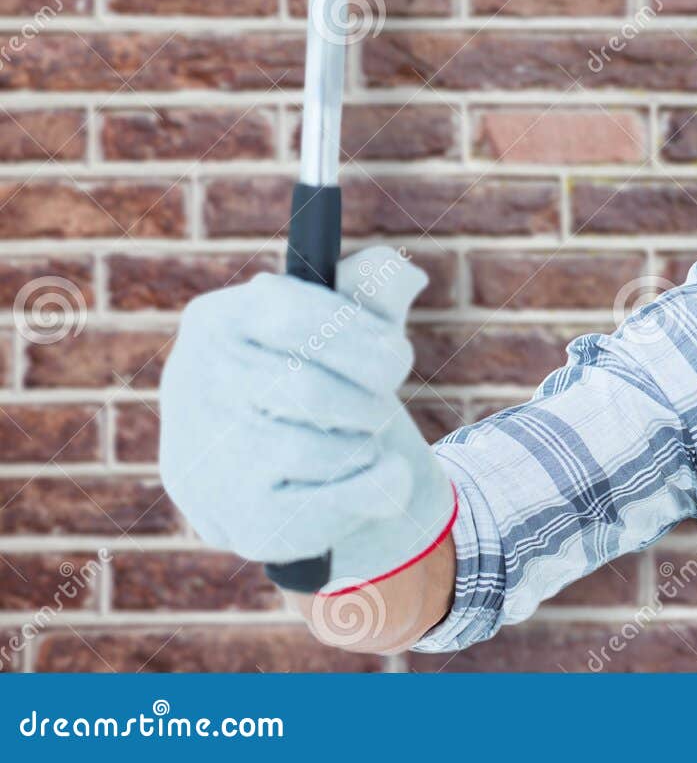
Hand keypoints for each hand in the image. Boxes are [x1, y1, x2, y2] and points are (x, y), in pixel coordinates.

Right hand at [158, 246, 455, 590]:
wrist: (283, 470)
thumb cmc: (318, 374)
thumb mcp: (345, 321)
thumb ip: (372, 290)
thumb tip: (403, 275)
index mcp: (218, 320)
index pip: (296, 319)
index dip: (364, 339)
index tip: (396, 357)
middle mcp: (195, 387)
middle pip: (311, 391)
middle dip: (369, 400)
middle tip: (379, 406)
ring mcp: (207, 457)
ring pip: (322, 451)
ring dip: (368, 445)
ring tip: (363, 439)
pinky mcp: (235, 519)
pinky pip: (329, 506)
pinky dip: (377, 488)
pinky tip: (382, 476)